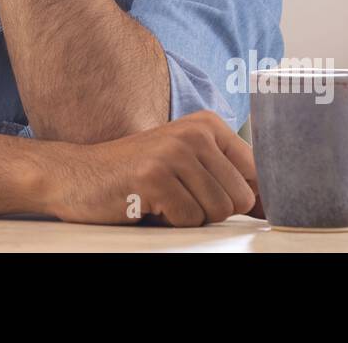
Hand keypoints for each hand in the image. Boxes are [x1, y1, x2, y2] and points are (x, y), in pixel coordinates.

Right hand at [39, 110, 264, 226]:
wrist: (76, 174)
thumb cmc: (135, 173)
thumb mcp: (185, 161)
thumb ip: (225, 175)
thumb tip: (270, 202)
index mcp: (207, 125)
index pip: (257, 172)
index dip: (249, 198)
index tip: (221, 200)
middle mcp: (194, 132)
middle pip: (240, 198)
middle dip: (212, 210)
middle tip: (179, 198)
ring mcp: (173, 152)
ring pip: (217, 211)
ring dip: (190, 216)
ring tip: (163, 199)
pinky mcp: (154, 176)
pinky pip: (188, 219)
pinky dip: (170, 222)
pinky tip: (148, 204)